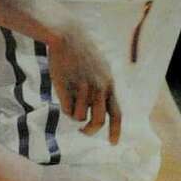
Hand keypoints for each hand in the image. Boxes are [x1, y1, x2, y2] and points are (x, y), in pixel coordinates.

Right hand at [47, 24, 121, 141]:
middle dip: (90, 130)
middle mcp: (98, 89)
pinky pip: (67, 110)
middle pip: (97, 122)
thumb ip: (104, 88)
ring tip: (71, 96)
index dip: (116, 131)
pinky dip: (65, 106)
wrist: (67, 36)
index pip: (116, 114)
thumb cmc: (83, 52)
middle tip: (84, 131)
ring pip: (79, 117)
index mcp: (109, 85)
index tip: (113, 143)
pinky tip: (63, 92)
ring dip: (74, 112)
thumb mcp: (101, 68)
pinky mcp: (66, 88)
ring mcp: (82, 89)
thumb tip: (103, 111)